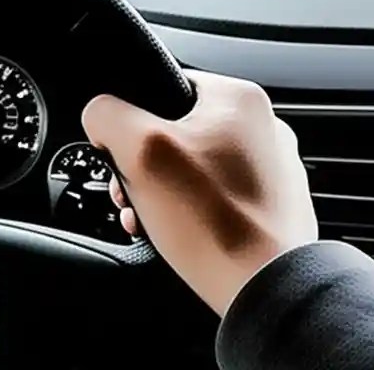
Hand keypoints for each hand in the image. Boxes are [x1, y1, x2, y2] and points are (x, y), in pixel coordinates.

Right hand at [82, 70, 316, 315]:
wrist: (265, 286)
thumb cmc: (212, 220)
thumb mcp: (138, 149)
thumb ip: (107, 115)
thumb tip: (100, 115)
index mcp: (238, 98)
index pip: (162, 88)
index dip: (130, 121)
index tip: (122, 153)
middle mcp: (265, 127)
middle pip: (176, 132)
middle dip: (143, 165)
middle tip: (131, 191)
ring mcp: (273, 169)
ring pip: (194, 168)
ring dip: (162, 191)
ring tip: (150, 217)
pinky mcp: (273, 206)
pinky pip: (217, 198)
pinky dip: (191, 212)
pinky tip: (177, 233)